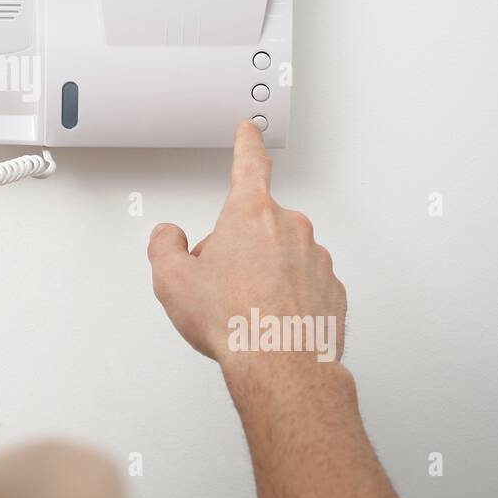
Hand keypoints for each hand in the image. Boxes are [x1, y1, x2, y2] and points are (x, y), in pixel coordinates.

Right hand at [146, 121, 345, 371]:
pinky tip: (270, 322)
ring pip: (282, 257)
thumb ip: (165, 247)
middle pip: (256, 225)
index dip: (246, 143)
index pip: (248, 164)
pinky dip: (288, 298)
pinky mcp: (332, 290)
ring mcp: (316, 259)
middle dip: (237, 248)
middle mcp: (290, 228)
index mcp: (250, 214)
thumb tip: (169, 237)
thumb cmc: (235, 323)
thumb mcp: (173, 281)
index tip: (249, 130)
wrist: (281, 367)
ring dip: (263, 274)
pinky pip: (303, 285)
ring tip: (245, 310)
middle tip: (221, 284)